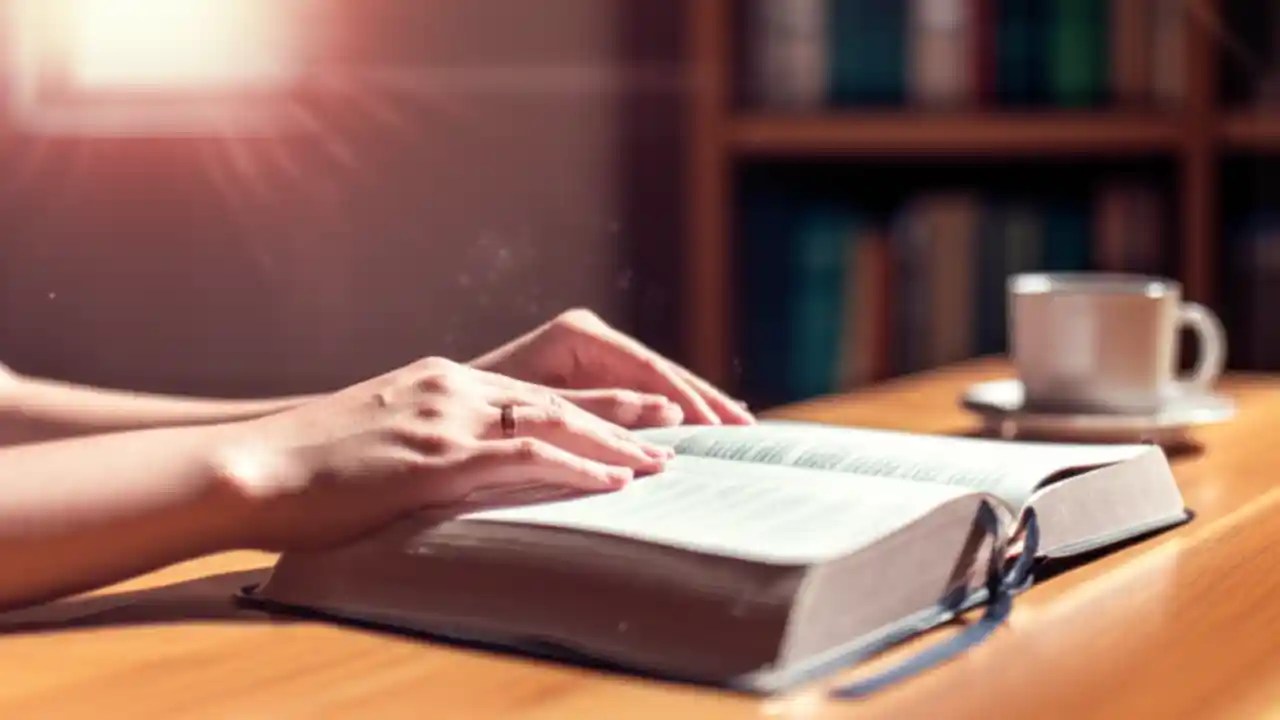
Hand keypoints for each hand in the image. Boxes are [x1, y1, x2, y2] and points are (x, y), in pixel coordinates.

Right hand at [215, 357, 670, 550]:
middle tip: (680, 426)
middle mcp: (454, 387)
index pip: (536, 390)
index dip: (595, 405)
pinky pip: (528, 455)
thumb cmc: (307, 469)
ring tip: (668, 458)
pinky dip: (580, 466)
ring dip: (619, 440)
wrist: (252, 467)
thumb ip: (428, 445)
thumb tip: (456, 472)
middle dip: (626, 414)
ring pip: (557, 419)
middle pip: (561, 396)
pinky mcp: (439, 453)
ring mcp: (448, 416)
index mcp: (442, 382)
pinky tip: (617, 481)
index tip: (641, 417)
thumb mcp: (379, 443)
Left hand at [471, 309, 753, 426]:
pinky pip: (636, 394)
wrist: (432, 423)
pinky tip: (699, 424)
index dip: (689, 399)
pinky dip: (668, 411)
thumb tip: (667, 412)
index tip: (721, 426)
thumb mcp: (540, 411)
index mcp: (576, 336)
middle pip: (658, 371)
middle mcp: (584, 338)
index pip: (648, 368)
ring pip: (651, 383)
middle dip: (703, 400)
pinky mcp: (582, 379)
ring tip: (737, 426)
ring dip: (693, 407)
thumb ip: (602, 409)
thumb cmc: (474, 417)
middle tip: (747, 428)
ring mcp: (585, 357)